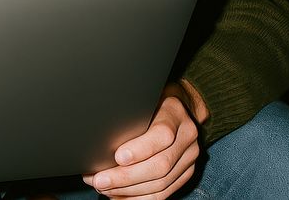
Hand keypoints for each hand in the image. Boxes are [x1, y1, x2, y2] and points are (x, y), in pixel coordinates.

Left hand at [82, 81, 205, 198]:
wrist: (180, 107)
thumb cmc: (152, 101)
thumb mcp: (142, 98)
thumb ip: (129, 113)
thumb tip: (99, 135)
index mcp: (175, 114)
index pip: (162, 135)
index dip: (140, 149)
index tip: (117, 157)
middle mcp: (186, 137)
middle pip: (160, 165)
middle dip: (126, 177)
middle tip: (99, 180)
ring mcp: (188, 157)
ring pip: (161, 184)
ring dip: (128, 190)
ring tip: (104, 188)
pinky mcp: (185, 173)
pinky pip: (163, 193)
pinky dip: (139, 198)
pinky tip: (118, 196)